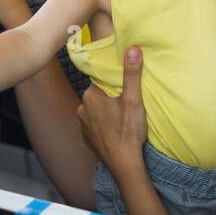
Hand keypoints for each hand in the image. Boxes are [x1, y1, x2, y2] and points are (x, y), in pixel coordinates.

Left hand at [76, 47, 147, 171]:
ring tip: (123, 116)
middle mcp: (82, 108)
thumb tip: (133, 49)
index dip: (114, 79)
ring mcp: (82, 124)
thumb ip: (132, 74)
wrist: (124, 165)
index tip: (125, 84)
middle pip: (99, 93)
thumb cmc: (128, 132)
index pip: (101, 78)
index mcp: (91, 95)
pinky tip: (116, 128)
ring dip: (107, 110)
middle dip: (112, 95)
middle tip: (127, 101)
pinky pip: (95, 124)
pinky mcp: (86, 137)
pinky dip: (104, 124)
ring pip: (97, 109)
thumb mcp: (133, 100)